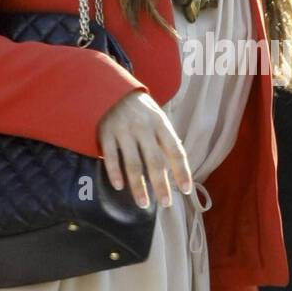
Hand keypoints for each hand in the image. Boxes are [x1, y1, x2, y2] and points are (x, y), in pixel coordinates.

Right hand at [98, 90, 192, 207]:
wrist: (111, 87)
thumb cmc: (139, 108)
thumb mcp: (157, 117)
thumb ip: (165, 139)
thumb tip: (176, 168)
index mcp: (161, 123)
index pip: (175, 150)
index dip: (182, 171)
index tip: (185, 190)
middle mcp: (144, 127)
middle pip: (155, 161)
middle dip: (161, 184)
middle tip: (165, 203)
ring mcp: (124, 130)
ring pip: (132, 163)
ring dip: (138, 186)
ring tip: (143, 203)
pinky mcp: (106, 133)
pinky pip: (110, 157)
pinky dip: (114, 173)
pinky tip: (119, 187)